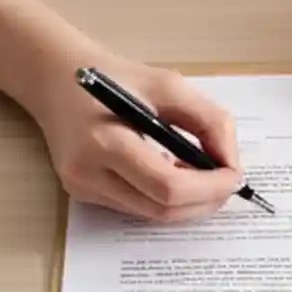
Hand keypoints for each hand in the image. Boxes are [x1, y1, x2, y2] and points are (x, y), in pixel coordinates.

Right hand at [33, 56, 242, 221]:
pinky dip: (164, 198)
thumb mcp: (168, 85)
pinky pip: (135, 207)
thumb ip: (208, 122)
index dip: (209, 188)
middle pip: (162, 209)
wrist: (56, 78)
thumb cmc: (116, 76)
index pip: (168, 186)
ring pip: (152, 215)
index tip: (235, 176)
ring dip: (188, 203)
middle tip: (227, 183)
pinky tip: (173, 176)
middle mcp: (88, 173)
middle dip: (205, 201)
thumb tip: (231, 165)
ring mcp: (82, 188)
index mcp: (106, 141)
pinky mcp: (81, 194)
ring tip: (202, 177)